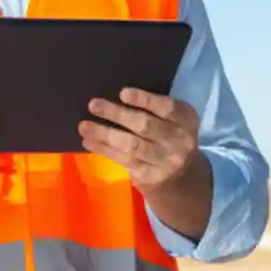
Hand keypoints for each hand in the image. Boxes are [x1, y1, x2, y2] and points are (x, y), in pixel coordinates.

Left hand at [79, 87, 200, 191]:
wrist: (182, 177)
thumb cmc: (169, 136)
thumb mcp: (172, 120)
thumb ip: (154, 108)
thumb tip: (115, 96)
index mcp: (186, 120)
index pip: (167, 108)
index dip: (145, 100)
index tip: (122, 93)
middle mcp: (179, 141)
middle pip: (145, 125)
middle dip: (116, 114)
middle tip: (93, 104)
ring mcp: (164, 161)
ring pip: (131, 145)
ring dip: (104, 134)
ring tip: (84, 126)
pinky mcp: (150, 176)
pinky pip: (123, 159)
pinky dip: (103, 149)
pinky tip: (88, 141)